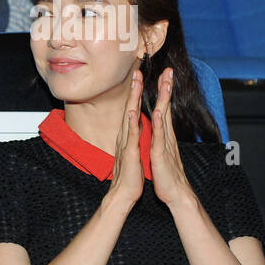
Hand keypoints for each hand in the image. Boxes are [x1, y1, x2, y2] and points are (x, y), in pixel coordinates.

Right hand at [108, 69, 145, 206]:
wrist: (123, 194)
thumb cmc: (130, 175)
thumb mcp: (133, 151)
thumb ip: (132, 138)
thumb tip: (134, 128)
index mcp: (129, 135)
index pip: (133, 110)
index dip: (137, 93)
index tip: (141, 78)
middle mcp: (125, 135)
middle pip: (130, 107)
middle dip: (134, 89)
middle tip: (137, 71)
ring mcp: (126, 143)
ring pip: (129, 116)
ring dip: (132, 99)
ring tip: (135, 83)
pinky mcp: (129, 152)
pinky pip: (130, 135)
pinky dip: (131, 123)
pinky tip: (132, 111)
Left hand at [150, 67, 195, 208]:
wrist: (176, 195)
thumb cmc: (168, 175)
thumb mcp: (162, 153)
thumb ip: (161, 140)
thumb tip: (160, 130)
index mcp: (164, 135)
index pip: (164, 109)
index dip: (164, 92)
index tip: (164, 75)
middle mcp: (167, 136)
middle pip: (167, 108)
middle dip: (167, 88)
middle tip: (168, 70)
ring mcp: (165, 144)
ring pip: (165, 118)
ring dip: (164, 100)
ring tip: (165, 83)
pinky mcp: (162, 155)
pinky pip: (160, 137)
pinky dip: (159, 124)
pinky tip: (159, 112)